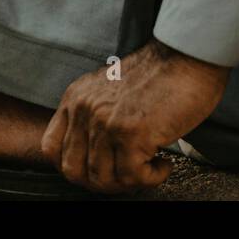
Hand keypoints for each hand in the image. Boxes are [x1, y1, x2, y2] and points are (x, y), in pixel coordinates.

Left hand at [41, 39, 228, 193]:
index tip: (96, 169)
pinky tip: (163, 162)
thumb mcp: (109, 90)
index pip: (50, 148)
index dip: (72, 167)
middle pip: (74, 171)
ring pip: (103, 180)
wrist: (188, 56)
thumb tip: (91, 157)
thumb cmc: (159, 76)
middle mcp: (85, 109)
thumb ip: (93, 116)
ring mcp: (106, 122)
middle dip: (103, 182)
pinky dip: (152, 177)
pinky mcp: (131, 134)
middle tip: (128, 174)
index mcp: (76, 97)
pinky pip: (132, 178)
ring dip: (130, 181)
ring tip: (150, 164)